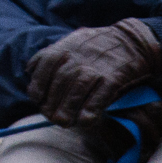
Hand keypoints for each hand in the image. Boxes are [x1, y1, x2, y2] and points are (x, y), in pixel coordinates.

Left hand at [27, 20, 161, 125]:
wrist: (131, 40)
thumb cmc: (97, 45)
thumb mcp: (71, 41)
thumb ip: (50, 55)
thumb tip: (30, 70)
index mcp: (63, 48)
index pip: (42, 69)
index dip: (38, 88)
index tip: (39, 102)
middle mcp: (77, 58)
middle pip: (58, 83)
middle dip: (52, 103)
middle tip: (52, 117)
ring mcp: (96, 68)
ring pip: (77, 90)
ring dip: (68, 108)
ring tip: (64, 122)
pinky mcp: (114, 78)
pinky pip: (100, 96)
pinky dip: (92, 109)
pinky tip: (86, 121)